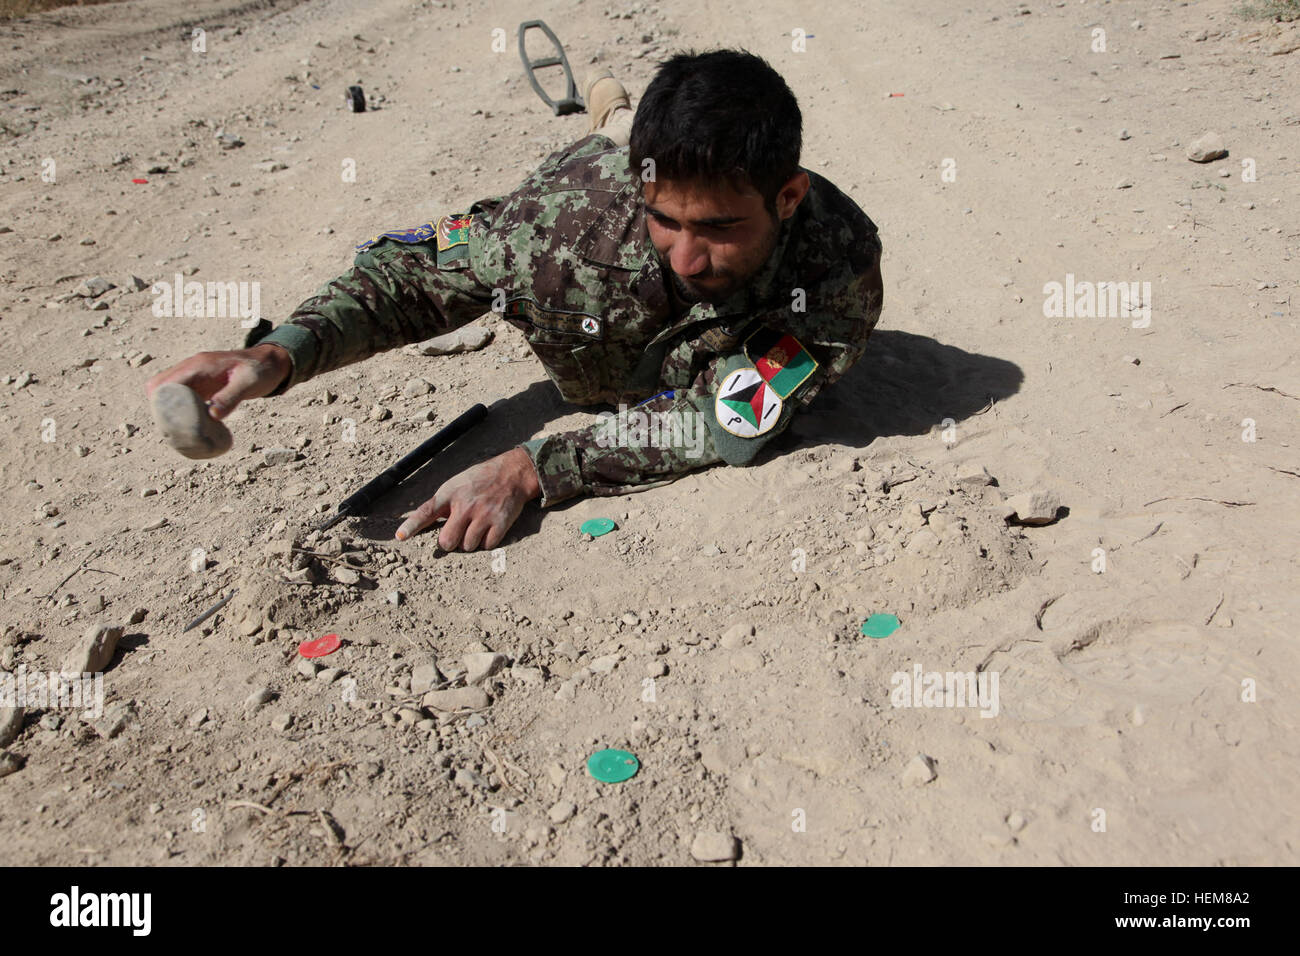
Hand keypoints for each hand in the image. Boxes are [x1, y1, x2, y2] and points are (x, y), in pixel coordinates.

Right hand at [144, 344, 291, 419]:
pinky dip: (182, 413)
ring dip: (170, 413)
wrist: (270, 363)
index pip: (166, 382)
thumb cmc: (260, 370)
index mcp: (199, 365)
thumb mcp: (249, 382)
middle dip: (161, 410)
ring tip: (180, 435)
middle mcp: (192, 370)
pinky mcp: (202, 388)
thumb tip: (212, 415)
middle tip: (174, 432)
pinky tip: (192, 429)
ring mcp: (195, 379)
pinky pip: (183, 400)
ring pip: (169, 396)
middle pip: (160, 390)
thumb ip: (230, 397)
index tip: (170, 422)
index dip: (161, 402)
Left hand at [396, 447, 541, 550]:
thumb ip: (442, 504)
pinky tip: (488, 529)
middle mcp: (465, 504)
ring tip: (475, 527)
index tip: (400, 536)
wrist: (512, 473)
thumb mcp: (456, 484)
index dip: (412, 526)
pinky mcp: (500, 523)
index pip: (426, 511)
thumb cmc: (480, 480)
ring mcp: (483, 515)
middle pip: (447, 541)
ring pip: (467, 546)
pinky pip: (486, 546)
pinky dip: (486, 542)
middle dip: (450, 542)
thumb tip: (425, 525)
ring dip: (469, 542)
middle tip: (456, 533)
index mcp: (450, 493)